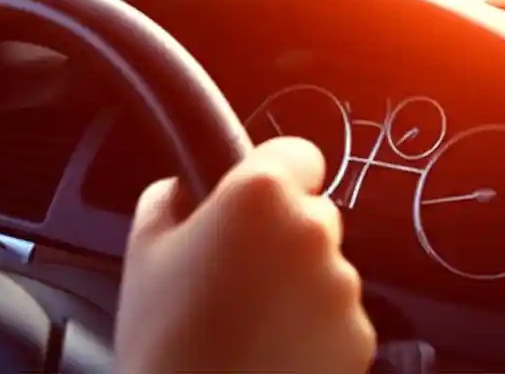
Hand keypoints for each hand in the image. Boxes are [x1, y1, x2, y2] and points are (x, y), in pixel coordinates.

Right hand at [115, 137, 375, 373]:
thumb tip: (185, 188)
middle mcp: (312, 230)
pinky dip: (315, 328)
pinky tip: (272, 350)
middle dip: (283, 234)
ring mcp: (342, 285)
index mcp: (259, 195)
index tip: (252, 201)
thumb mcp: (144, 251)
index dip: (274, 174)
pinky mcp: (360, 335)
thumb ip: (170, 198)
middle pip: (313, 212)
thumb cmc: (164, 342)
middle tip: (236, 273)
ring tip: (248, 322)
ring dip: (299, 284)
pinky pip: (338, 315)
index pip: (298, 153)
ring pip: (325, 267)